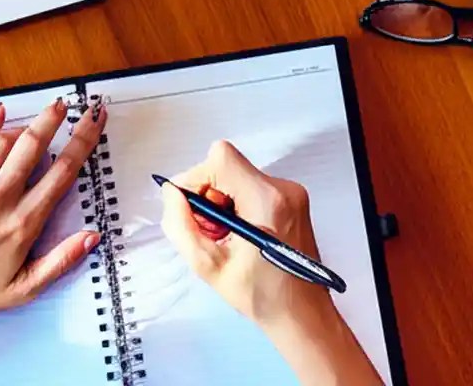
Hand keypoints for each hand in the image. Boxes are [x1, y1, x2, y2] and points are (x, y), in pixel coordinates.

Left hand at [0, 99, 107, 385]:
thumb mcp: (21, 291)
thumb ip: (60, 262)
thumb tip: (90, 238)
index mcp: (22, 224)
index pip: (62, 172)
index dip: (82, 140)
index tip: (92, 121)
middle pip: (33, 145)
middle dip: (53, 119)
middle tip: (65, 105)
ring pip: (4, 141)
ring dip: (23, 126)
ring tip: (34, 123)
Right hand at [160, 141, 380, 384]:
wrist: (301, 313)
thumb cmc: (265, 297)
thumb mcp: (208, 266)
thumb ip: (181, 226)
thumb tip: (170, 195)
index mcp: (267, 202)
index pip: (221, 159)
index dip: (196, 177)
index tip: (189, 204)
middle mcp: (284, 190)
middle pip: (228, 165)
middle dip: (208, 194)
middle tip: (209, 229)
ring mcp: (292, 193)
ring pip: (238, 176)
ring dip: (223, 202)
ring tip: (226, 238)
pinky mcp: (293, 199)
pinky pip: (253, 186)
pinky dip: (239, 205)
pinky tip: (241, 235)